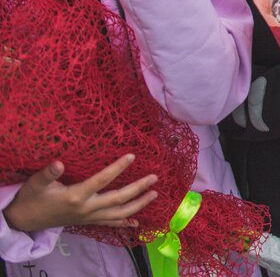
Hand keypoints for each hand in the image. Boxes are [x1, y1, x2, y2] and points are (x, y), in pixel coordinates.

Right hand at [2, 156, 157, 231]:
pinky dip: (124, 223)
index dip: (118, 168)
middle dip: (138, 189)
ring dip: (138, 205)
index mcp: (76, 196)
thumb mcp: (36, 183)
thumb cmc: (32, 197)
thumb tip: (59, 163)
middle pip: (118, 199)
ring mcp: (89, 217)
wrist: (25, 220)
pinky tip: (136, 223)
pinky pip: (109, 224)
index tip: (133, 156)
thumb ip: (48, 173)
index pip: (102, 180)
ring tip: (154, 195)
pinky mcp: (88, 222)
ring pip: (118, 214)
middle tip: (155, 178)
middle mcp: (86, 209)